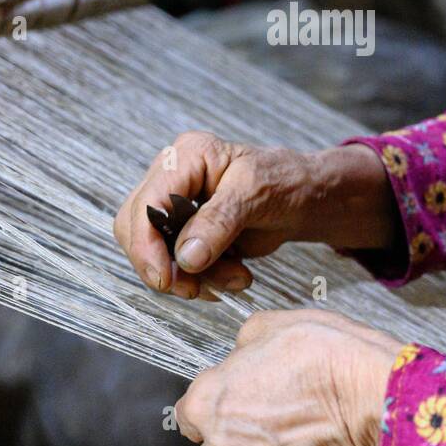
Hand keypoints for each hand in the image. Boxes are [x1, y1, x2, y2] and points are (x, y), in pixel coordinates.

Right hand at [115, 132, 396, 298]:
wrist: (307, 198)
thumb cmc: (286, 181)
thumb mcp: (256, 194)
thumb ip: (219, 223)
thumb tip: (185, 258)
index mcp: (185, 157)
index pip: (146, 204)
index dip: (146, 245)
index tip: (165, 280)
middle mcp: (173, 179)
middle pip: (138, 231)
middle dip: (167, 267)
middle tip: (196, 289)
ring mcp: (178, 208)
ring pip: (157, 254)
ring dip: (194, 277)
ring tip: (237, 278)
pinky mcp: (188, 233)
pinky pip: (179, 266)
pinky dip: (205, 280)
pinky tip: (236, 276)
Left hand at [175, 310, 401, 445]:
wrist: (369, 391)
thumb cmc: (326, 358)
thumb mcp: (269, 325)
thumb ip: (240, 346)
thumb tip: (240, 352)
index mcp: (207, 401)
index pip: (188, 412)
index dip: (217, 400)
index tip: (236, 395)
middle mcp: (219, 445)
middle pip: (213, 443)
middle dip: (236, 428)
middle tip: (270, 408)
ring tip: (289, 427)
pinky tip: (300, 443)